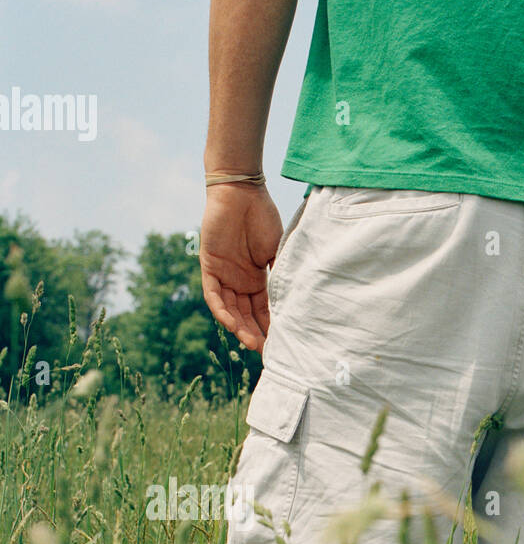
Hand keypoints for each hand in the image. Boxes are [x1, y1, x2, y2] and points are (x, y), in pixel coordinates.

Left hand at [199, 184, 282, 352]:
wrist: (242, 191)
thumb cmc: (262, 217)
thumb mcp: (277, 252)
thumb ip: (280, 275)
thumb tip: (294, 302)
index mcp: (255, 278)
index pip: (262, 310)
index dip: (270, 328)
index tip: (280, 345)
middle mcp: (238, 280)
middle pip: (245, 314)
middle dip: (254, 334)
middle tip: (265, 352)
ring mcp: (223, 274)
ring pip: (229, 309)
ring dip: (239, 327)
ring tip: (250, 343)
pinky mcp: (209, 265)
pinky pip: (213, 294)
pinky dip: (221, 310)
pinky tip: (232, 324)